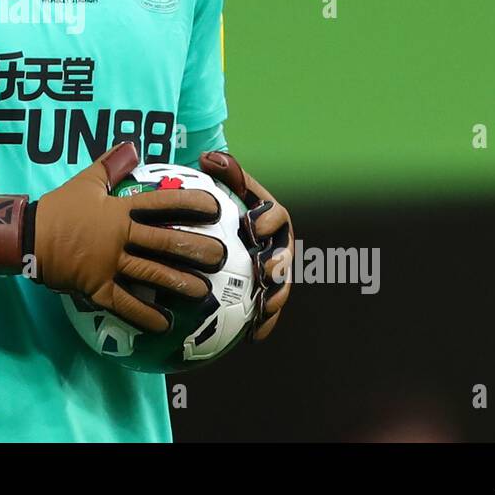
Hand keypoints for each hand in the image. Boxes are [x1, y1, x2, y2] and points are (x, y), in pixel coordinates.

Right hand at [0, 141, 226, 334]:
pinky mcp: (97, 287)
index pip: (161, 205)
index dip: (189, 205)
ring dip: (179, 284)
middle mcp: (119, 237)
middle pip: (164, 242)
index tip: (214, 208)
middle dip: (194, 249)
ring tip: (202, 291)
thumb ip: (111, 164)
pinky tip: (165, 324)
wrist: (27, 236)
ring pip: (151, 274)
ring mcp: (109, 264)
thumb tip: (131, 143)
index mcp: (119, 210)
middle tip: (220, 256)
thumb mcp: (85, 182)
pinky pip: (125, 304)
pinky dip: (146, 315)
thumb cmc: (59, 208)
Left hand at [198, 151, 293, 341]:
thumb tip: (209, 158)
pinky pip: (270, 307)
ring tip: (264, 308)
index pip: (277, 216)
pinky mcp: (267, 290)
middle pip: (285, 254)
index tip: (251, 227)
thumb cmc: (226, 202)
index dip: (267, 221)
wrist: (227, 226)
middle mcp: (278, 243)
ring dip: (276, 297)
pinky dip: (265, 321)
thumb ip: (224, 170)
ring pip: (282, 285)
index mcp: (271, 216)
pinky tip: (254, 336)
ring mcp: (275, 268)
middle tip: (263, 270)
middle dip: (278, 264)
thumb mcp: (226, 184)